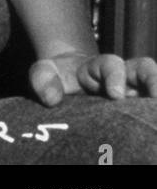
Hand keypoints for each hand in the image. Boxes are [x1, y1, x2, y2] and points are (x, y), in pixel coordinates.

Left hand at [31, 52, 156, 105]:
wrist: (69, 81)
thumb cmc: (58, 77)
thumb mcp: (44, 72)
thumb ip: (42, 79)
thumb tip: (51, 99)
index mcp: (99, 66)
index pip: (111, 64)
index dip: (115, 76)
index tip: (115, 93)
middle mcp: (123, 76)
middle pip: (145, 69)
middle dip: (153, 81)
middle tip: (154, 99)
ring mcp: (134, 92)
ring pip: (153, 84)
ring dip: (156, 93)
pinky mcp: (137, 107)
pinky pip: (148, 106)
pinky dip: (151, 112)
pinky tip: (153, 124)